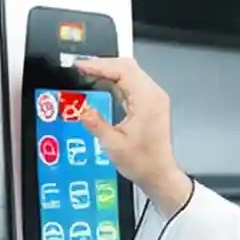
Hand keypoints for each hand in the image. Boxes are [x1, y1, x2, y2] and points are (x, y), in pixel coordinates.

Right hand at [74, 57, 192, 214]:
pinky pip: (131, 83)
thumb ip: (95, 122)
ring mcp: (153, 98)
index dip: (99, 65)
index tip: (81, 66)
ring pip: (129, 73)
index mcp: (147, 100)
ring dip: (108, 72)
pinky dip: (115, 81)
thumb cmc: (144, 163)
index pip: (122, 70)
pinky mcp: (149, 103)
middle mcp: (153, 95)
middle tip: (81, 68)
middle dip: (102, 65)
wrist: (159, 175)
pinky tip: (101, 85)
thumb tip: (80, 108)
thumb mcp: (113, 144)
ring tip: (87, 75)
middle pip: (126, 66)